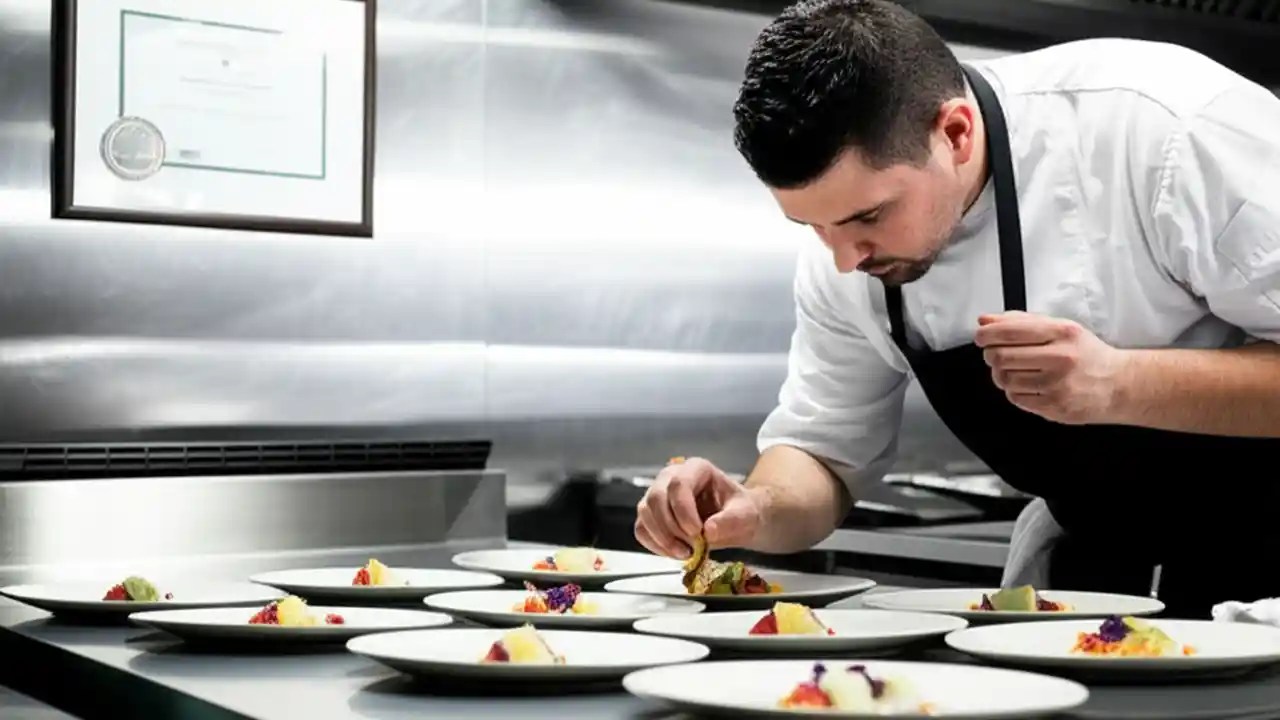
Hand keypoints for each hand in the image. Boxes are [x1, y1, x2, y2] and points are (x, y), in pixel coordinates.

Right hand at [634, 456, 761, 558]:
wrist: (736, 521)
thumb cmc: (740, 512)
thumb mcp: (745, 515)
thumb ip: (731, 521)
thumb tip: (708, 531)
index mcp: (696, 469)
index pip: (678, 483)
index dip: (683, 510)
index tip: (697, 533)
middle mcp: (671, 477)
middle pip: (656, 497)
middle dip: (671, 527)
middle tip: (691, 547)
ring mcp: (658, 494)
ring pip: (645, 513)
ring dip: (662, 538)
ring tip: (686, 553)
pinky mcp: (651, 515)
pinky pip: (641, 529)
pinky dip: (655, 545)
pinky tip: (675, 553)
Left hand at [974, 311, 1128, 424]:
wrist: (1119, 385)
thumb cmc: (1087, 355)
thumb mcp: (1060, 328)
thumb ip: (1020, 321)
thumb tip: (985, 320)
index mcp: (1062, 332)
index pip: (1010, 330)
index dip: (987, 334)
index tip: (981, 337)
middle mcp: (1061, 357)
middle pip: (1002, 356)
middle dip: (991, 355)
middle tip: (996, 354)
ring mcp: (1058, 384)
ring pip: (1005, 379)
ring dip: (1001, 374)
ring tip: (1014, 370)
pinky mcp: (1055, 406)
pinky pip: (1015, 398)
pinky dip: (1014, 391)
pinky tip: (1027, 385)